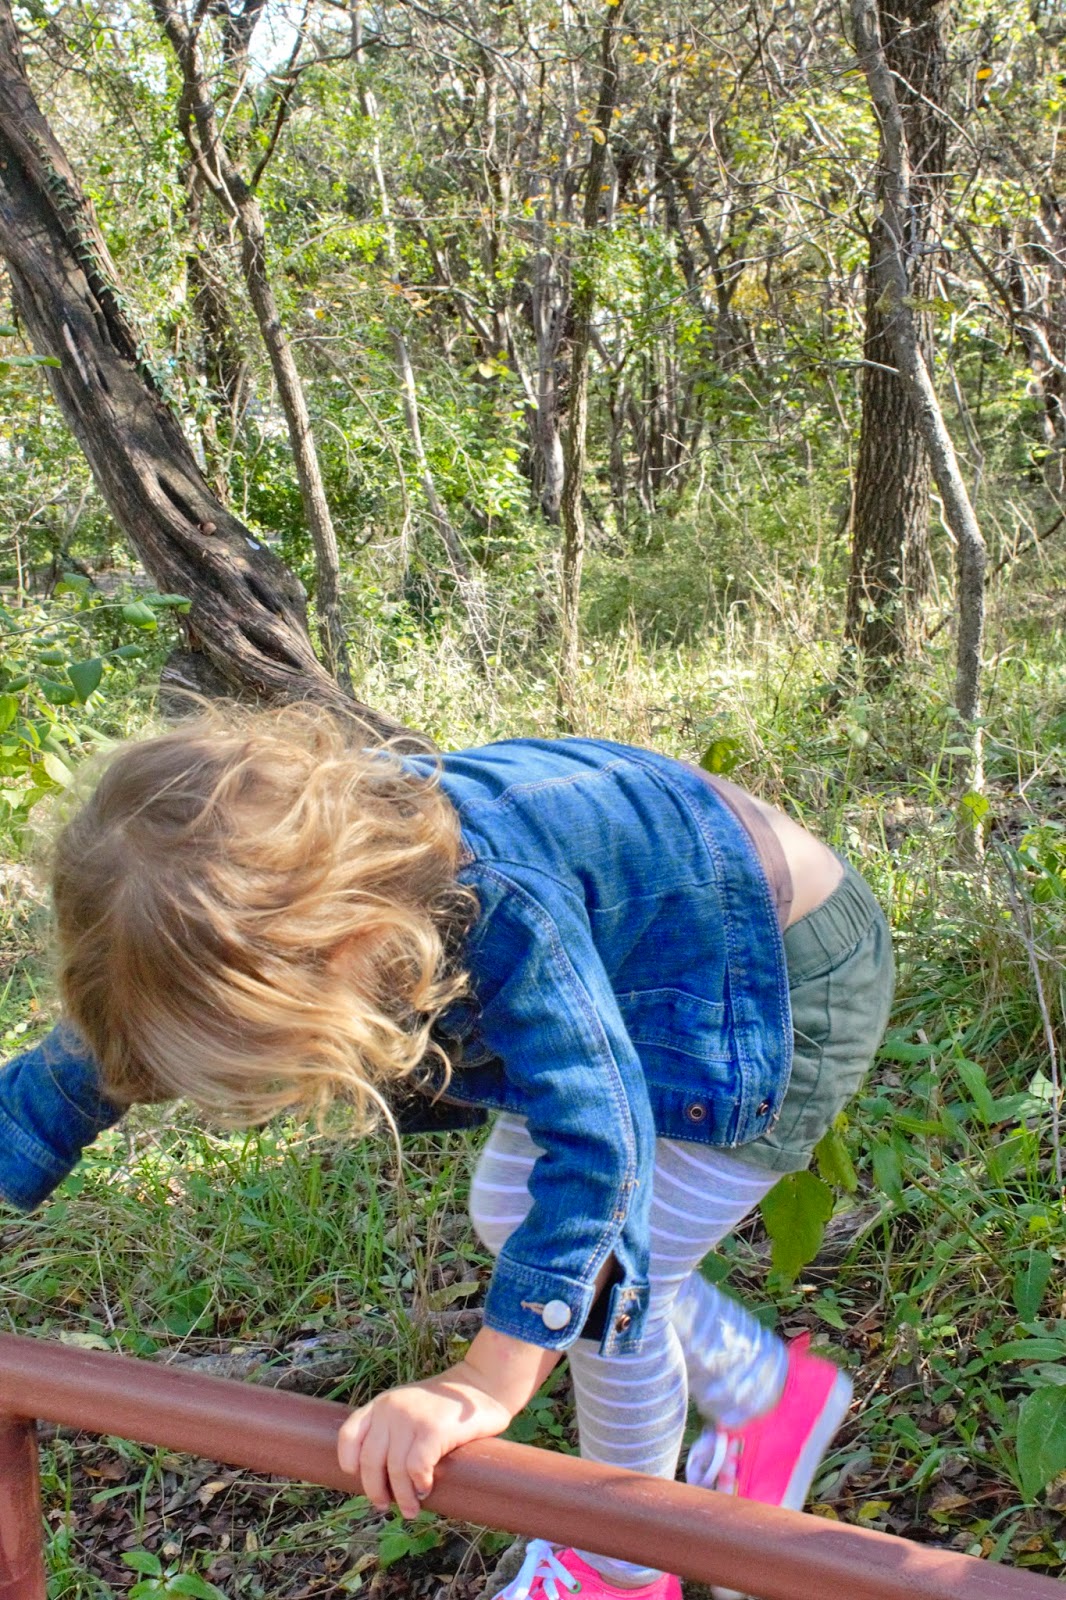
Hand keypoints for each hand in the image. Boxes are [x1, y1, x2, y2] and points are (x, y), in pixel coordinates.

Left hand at [337, 1364, 512, 1517]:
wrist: (481, 1384)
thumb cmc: (444, 1406)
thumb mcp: (409, 1407)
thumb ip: (392, 1429)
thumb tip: (379, 1476)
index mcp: (382, 1404)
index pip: (349, 1434)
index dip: (349, 1461)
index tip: (359, 1478)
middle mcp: (391, 1409)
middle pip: (370, 1460)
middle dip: (375, 1490)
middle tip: (384, 1506)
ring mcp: (411, 1418)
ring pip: (394, 1470)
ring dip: (402, 1497)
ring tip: (411, 1509)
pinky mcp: (433, 1430)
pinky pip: (416, 1468)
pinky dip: (419, 1484)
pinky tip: (426, 1489)